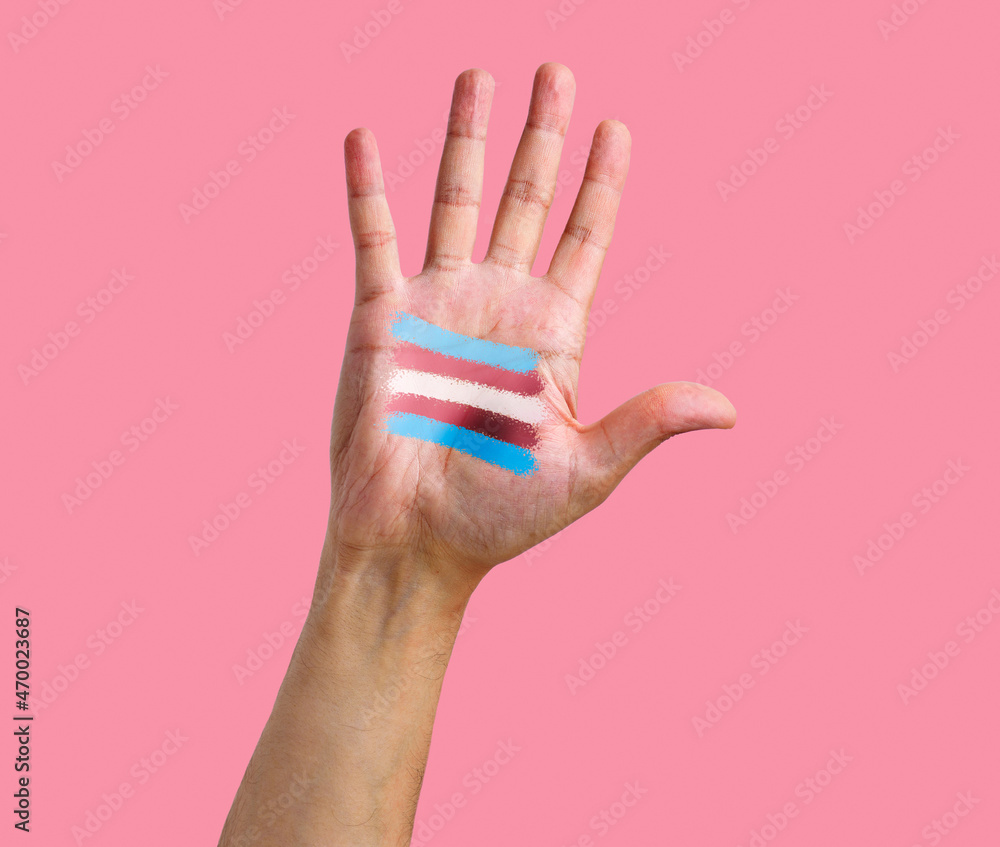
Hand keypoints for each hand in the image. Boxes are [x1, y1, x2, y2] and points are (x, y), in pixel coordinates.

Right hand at [330, 62, 735, 589]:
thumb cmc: (500, 514)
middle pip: (528, 200)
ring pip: (456, 200)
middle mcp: (500, 307)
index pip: (585, 239)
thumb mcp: (586, 469)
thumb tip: (730, 409)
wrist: (413, 543)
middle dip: (544, 136)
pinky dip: (368, 188)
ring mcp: (439, 305)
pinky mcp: (381, 317)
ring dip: (467, 138)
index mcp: (554, 337)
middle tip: (557, 72)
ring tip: (479, 75)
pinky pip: (374, 237)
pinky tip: (365, 137)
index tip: (618, 127)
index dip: (602, 184)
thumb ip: (647, 422)